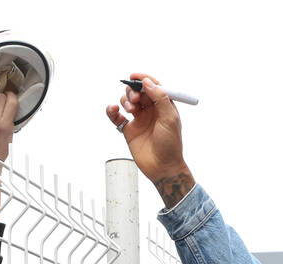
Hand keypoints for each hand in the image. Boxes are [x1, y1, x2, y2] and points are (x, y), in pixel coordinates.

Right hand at [105, 73, 194, 208]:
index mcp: (163, 106)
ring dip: (125, 100)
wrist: (163, 167)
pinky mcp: (129, 130)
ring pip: (127, 101)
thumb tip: (148, 82)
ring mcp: (139, 120)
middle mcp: (150, 111)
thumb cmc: (171, 145)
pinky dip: (112, 111)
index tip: (134, 76)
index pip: (152, 86)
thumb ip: (160, 98)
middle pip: (138, 92)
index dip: (143, 79)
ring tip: (130, 109)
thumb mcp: (169, 118)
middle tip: (136, 100)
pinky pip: (117, 117)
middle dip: (133, 91)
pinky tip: (113, 109)